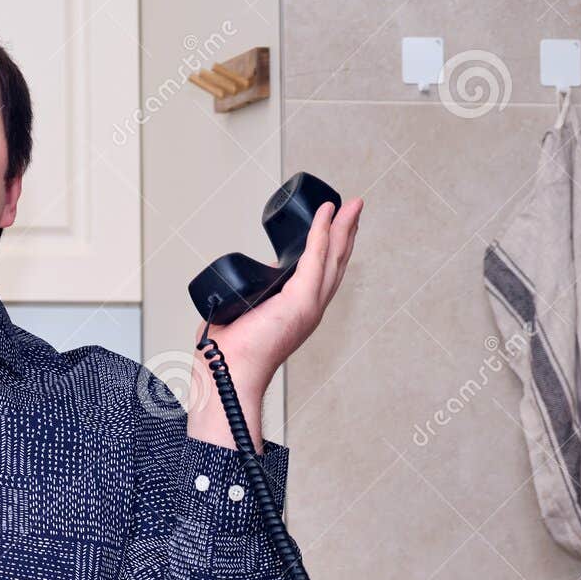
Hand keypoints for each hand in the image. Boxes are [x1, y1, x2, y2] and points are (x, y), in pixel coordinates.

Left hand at [184, 196, 360, 451]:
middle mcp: (309, 310)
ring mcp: (308, 306)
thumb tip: (262, 272)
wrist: (226, 374)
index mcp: (297, 313)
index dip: (330, 246)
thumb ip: (256, 291)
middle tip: (353, 206)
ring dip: (342, 228)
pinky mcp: (300, 303)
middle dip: (346, 232)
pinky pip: (315, 259)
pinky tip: (327, 215)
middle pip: (335, 263)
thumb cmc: (229, 354)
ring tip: (351, 205)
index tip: (334, 222)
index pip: (320, 273)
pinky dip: (322, 234)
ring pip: (332, 258)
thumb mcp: (246, 310)